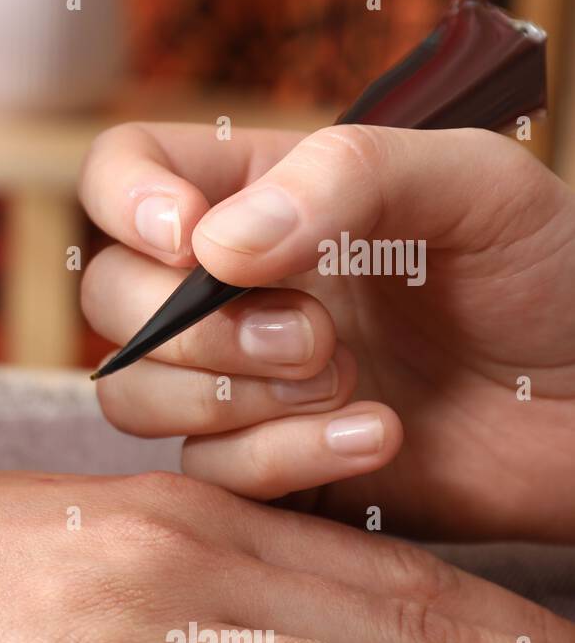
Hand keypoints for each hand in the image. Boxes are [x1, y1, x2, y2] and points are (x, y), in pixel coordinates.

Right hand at [78, 123, 574, 540]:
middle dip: (197, 328)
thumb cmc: (549, 277)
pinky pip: (207, 472)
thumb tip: (212, 246)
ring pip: (135, 393)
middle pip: (111, 297)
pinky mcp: (261, 465)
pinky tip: (377, 438)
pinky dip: (283, 459)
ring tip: (348, 385)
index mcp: (259, 193)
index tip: (192, 242)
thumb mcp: (475, 187)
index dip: (126, 202)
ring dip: (231, 398)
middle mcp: (229, 286)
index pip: (124, 170)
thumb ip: (348, 180)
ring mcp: (237, 380)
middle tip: (312, 338)